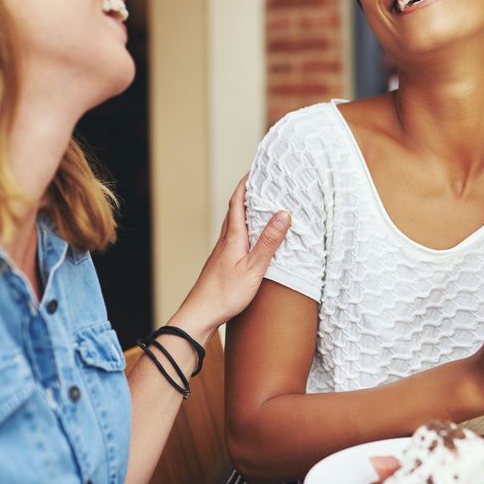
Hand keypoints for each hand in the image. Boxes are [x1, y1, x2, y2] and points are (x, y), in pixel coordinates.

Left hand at [171, 175, 290, 342]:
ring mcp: (222, 251)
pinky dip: (245, 227)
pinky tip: (251, 236)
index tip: (256, 170)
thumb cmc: (225, 294)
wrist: (200, 313)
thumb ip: (268, 241)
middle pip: (235, 209)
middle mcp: (225, 239)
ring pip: (234, 223)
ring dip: (245, 210)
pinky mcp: (222, 262)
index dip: (246, 183)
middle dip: (247, 193)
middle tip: (262, 182)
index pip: (238, 201)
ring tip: (260, 203)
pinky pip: (235, 236)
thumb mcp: (253, 268)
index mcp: (233, 236)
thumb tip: (283, 214)